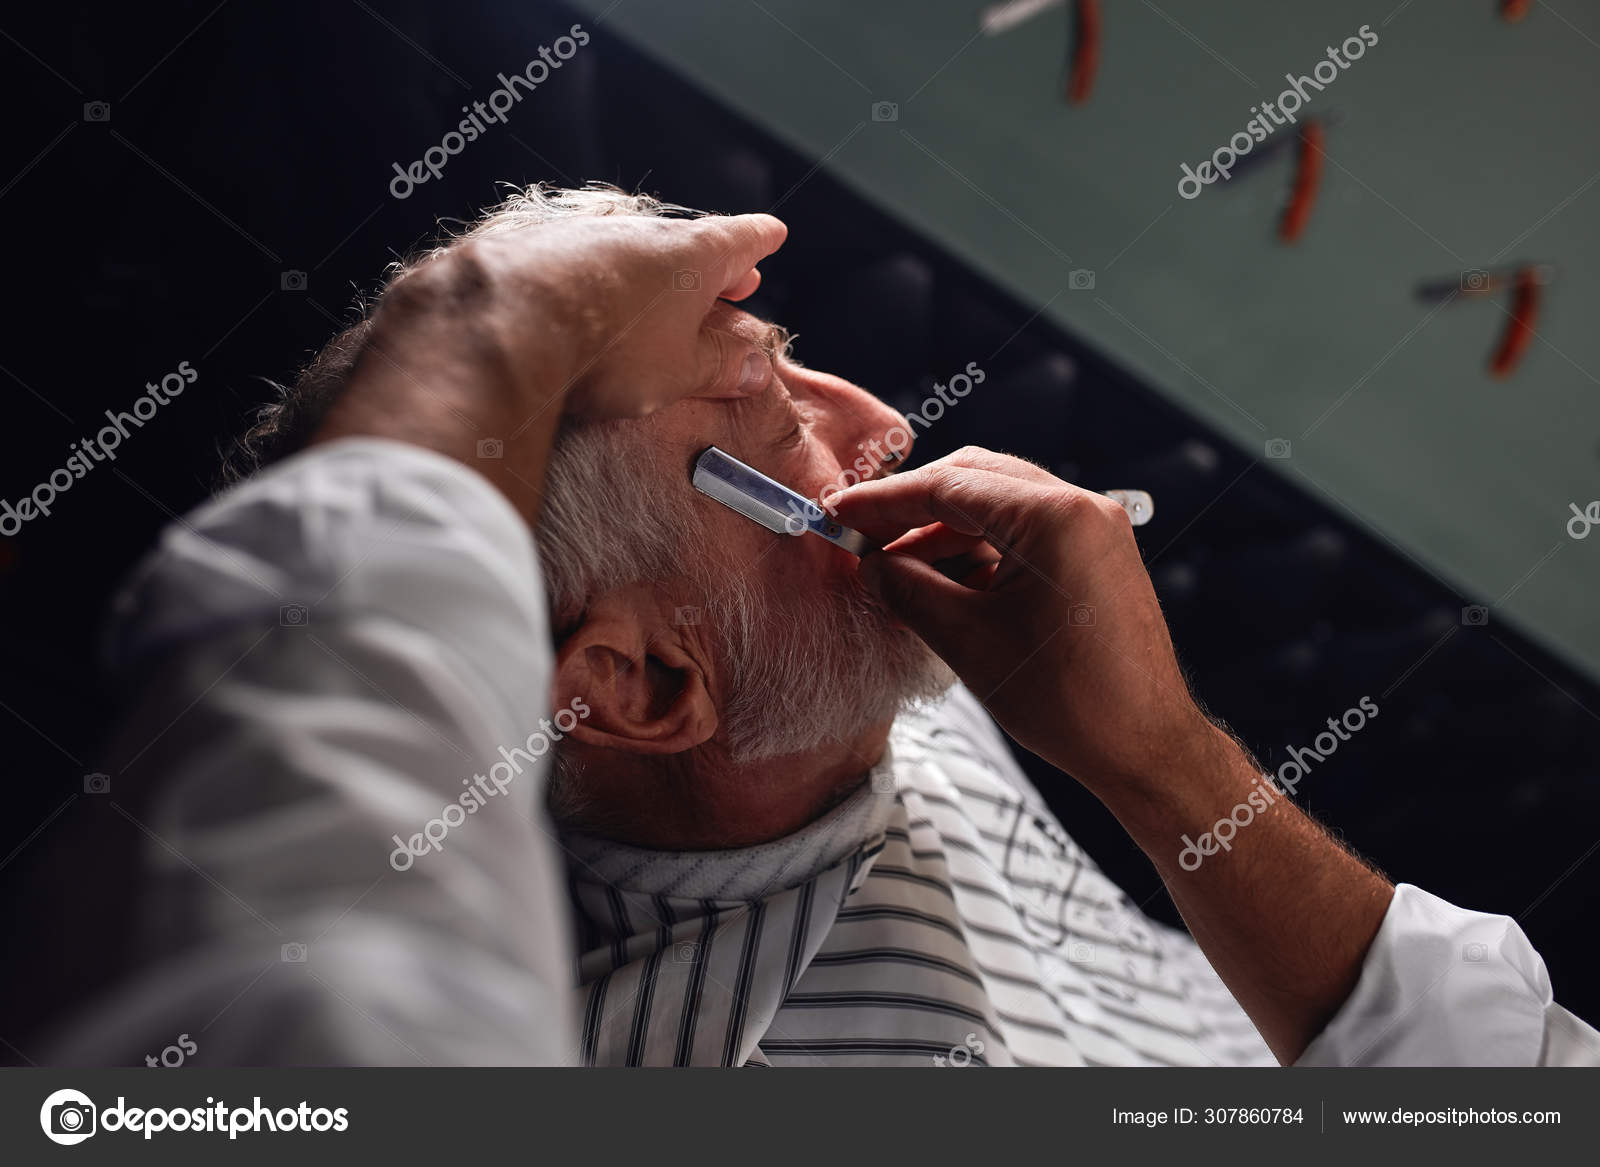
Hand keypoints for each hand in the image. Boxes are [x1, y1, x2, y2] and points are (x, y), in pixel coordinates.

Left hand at [314, 212, 787, 518]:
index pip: (739, 239)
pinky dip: (579, 273)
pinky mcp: (519, 239)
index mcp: (687, 254)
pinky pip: (563, 253)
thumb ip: (719, 364)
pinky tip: (570, 296)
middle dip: (703, 263)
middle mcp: (634, 227)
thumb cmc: (602, 349)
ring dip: (639, 269)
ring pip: (621, 244)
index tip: (772, 235)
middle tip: (723, 281)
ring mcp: (574, 227)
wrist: (495, 322)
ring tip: (647, 295)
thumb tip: (753, 364)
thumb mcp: (677, 371)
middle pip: (681, 241)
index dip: (758, 241)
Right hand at [833, 448, 1393, 1062]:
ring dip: (945, 528)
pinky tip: (943, 577)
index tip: (841, 514)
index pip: (949, 487)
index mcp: (1054, 517)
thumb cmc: (1068, 702)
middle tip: (862, 533)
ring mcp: (1096, 528)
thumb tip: (873, 564)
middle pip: (976, 478)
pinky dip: (982, 546)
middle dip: (913, 505)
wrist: (1145, 748)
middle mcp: (1082, 507)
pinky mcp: (1099, 554)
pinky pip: (1027, 531)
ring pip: (1000, 503)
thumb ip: (910, 589)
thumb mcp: (968, 642)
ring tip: (894, 564)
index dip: (885, 502)